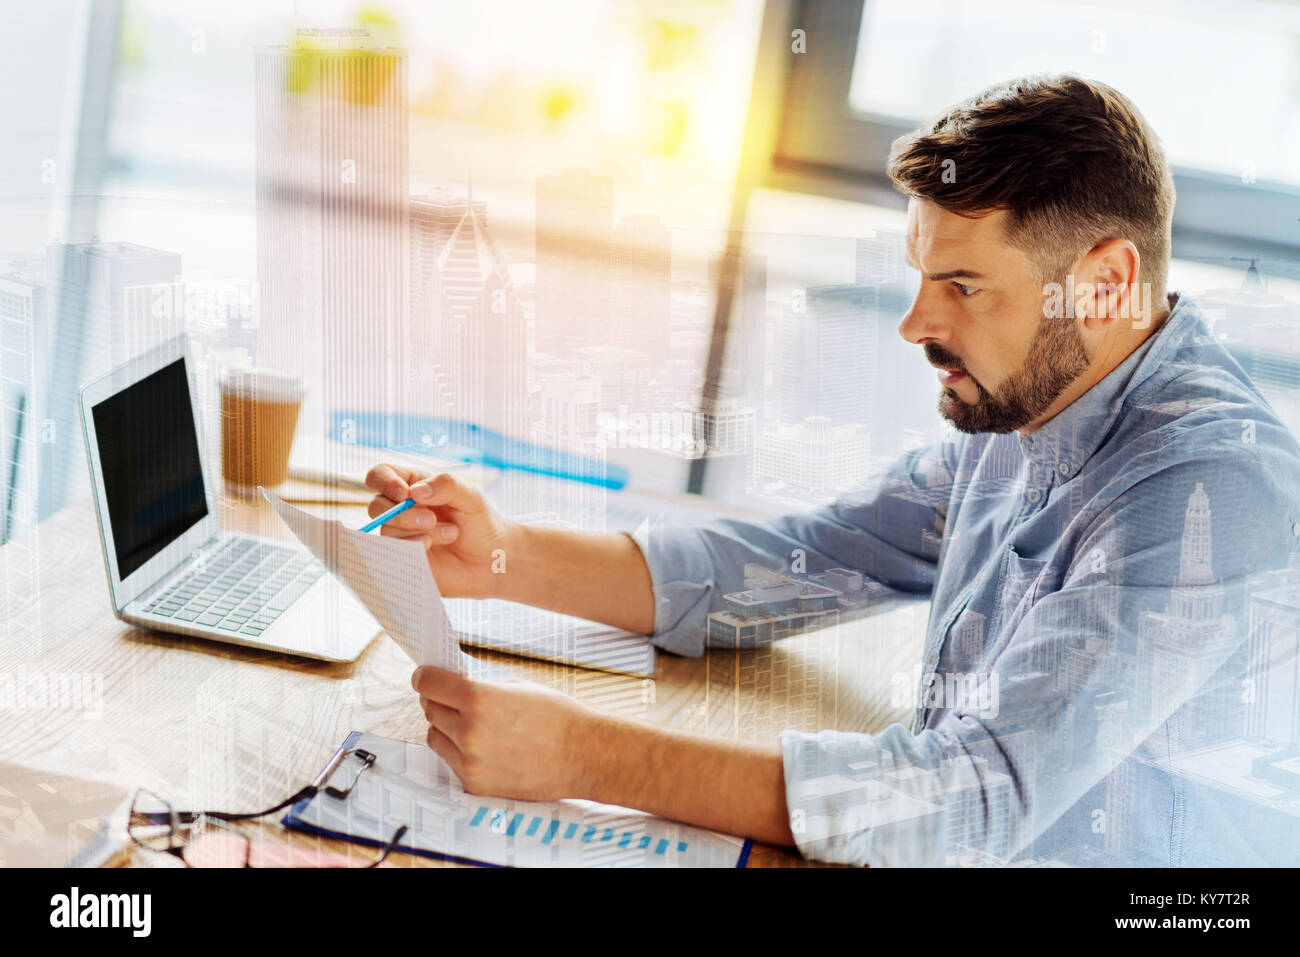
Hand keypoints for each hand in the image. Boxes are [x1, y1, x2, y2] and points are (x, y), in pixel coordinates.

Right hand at [364, 465, 511, 598]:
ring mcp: (401, 535)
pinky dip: (412, 547)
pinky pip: (393, 553)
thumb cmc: (482, 523)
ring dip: (418, 531)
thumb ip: (446, 485)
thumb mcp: (471, 497)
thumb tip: (414, 492)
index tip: (404, 493)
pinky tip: (432, 547)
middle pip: (377, 506)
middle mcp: (402, 509)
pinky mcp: (404, 558)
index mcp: (415, 486)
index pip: (381, 475)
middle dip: (402, 513)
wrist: (493, 560)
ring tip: (451, 534)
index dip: (384, 481)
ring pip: (387, 530)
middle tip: (431, 519)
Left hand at [412, 666, 597, 801]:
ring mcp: (470, 762)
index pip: (428, 683)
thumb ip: (479, 685)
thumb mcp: (516, 686)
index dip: (425, 677)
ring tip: (471, 724)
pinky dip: (460, 752)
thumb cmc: (557, 717)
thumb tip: (451, 683)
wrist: (582, 755)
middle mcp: (469, 731)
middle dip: (438, 700)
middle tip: (453, 699)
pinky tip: (485, 746)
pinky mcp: (475, 784)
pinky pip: (451, 762)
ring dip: (446, 727)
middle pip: (429, 709)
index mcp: (479, 699)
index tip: (425, 676)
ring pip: (435, 736)